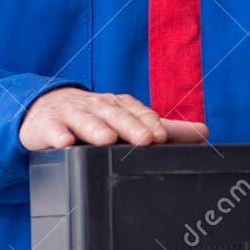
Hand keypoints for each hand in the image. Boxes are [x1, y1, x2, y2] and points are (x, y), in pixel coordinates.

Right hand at [19, 88, 207, 151]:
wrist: (45, 110)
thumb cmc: (93, 117)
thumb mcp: (128, 121)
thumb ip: (164, 129)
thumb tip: (204, 131)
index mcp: (119, 105)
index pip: (137, 112)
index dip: (149, 123)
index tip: (162, 137)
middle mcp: (97, 106)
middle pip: (114, 115)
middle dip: (130, 126)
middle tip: (146, 140)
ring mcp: (70, 113)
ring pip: (84, 119)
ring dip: (96, 129)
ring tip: (107, 140)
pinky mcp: (47, 124)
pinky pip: (52, 129)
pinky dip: (57, 135)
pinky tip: (64, 143)